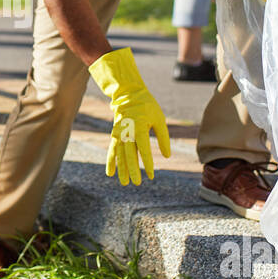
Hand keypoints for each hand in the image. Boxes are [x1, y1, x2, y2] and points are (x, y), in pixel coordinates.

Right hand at [88, 47, 169, 185]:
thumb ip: (163, 137)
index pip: (143, 149)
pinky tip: (110, 173)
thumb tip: (167, 155)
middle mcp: (127, 132)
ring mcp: (119, 134)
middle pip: (129, 155)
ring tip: (124, 182)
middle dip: (133, 170)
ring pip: (119, 155)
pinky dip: (111, 161)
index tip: (151, 175)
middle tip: (137, 183)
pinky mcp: (115, 135)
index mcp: (139, 127)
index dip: (147, 163)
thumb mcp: (159, 119)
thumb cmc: (148, 106)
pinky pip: (112, 150)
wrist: (129, 95)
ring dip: (121, 169)